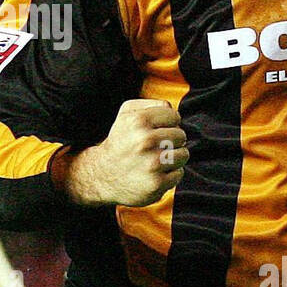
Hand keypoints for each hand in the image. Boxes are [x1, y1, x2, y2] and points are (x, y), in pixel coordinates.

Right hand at [62, 99, 188, 206]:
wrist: (102, 175)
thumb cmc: (119, 142)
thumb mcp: (125, 114)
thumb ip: (150, 104)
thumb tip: (171, 109)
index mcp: (139, 121)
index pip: (174, 116)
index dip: (168, 123)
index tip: (159, 130)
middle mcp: (145, 141)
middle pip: (181, 135)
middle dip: (172, 140)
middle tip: (156, 147)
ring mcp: (152, 163)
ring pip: (183, 154)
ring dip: (174, 157)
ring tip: (158, 159)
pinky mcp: (157, 183)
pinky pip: (179, 173)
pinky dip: (170, 174)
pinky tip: (155, 173)